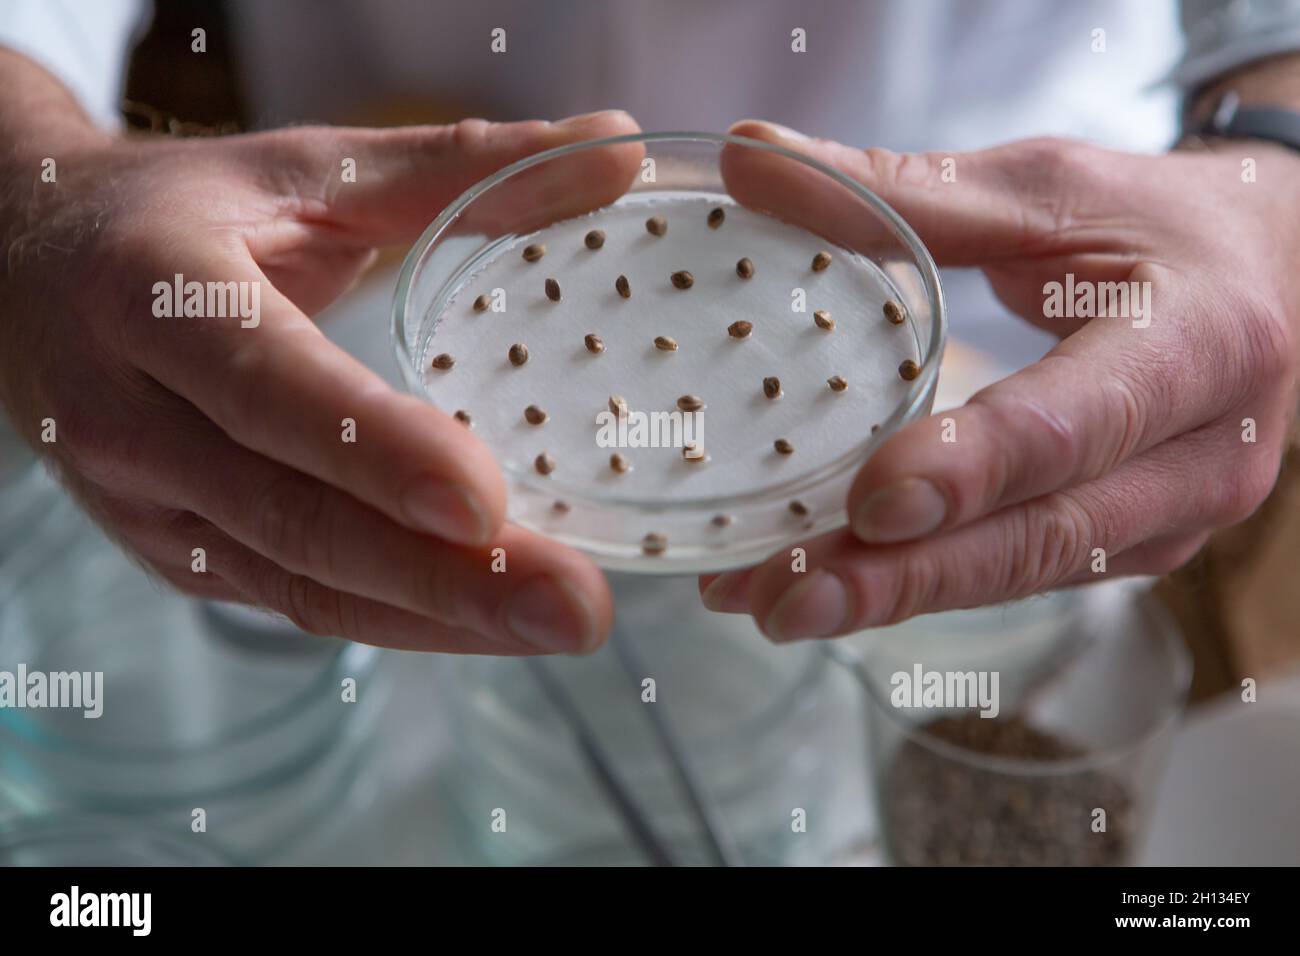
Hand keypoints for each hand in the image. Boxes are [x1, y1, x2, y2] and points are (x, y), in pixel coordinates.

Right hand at [0, 54, 636, 652]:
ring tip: (556, 625)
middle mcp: (133, 415)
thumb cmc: (183, 214)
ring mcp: (147, 502)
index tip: (486, 503)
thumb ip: (464, 166)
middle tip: (573, 607)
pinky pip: (292, 601)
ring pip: (299, 582)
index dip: (374, 450)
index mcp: (154, 289)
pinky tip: (485, 623)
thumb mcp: (306, 168)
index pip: (269, 385)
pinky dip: (394, 619)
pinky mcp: (176, 551)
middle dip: (443, 576)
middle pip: (295, 517)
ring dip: (434, 618)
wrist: (28, 271)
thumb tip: (619, 148)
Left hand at [701, 119, 1298, 640]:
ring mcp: (1174, 517)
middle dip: (904, 576)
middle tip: (787, 601)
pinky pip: (1021, 575)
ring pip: (1025, 573)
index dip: (971, 467)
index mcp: (1201, 341)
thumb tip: (746, 156)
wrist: (1263, 274)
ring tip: (777, 605)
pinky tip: (831, 588)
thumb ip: (897, 190)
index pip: (1074, 424)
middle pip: (1042, 534)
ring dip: (896, 596)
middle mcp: (1206, 456)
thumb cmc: (1153, 223)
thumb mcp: (1041, 189)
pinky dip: (923, 585)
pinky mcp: (1133, 546)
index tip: (869, 503)